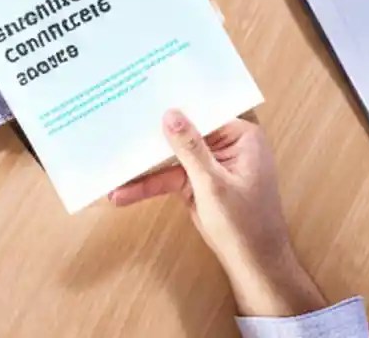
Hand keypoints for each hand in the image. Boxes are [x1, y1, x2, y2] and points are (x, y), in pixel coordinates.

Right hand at [110, 110, 326, 317]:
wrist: (255, 265)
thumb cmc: (246, 224)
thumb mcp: (213, 184)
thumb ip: (190, 148)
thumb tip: (170, 114)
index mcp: (242, 137)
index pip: (201, 116)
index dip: (172, 110)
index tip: (141, 103)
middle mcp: (227, 146)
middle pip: (183, 136)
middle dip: (151, 140)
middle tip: (118, 131)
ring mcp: (211, 165)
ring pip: (171, 160)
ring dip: (144, 170)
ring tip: (114, 174)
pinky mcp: (198, 182)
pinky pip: (169, 177)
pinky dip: (149, 185)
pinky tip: (124, 192)